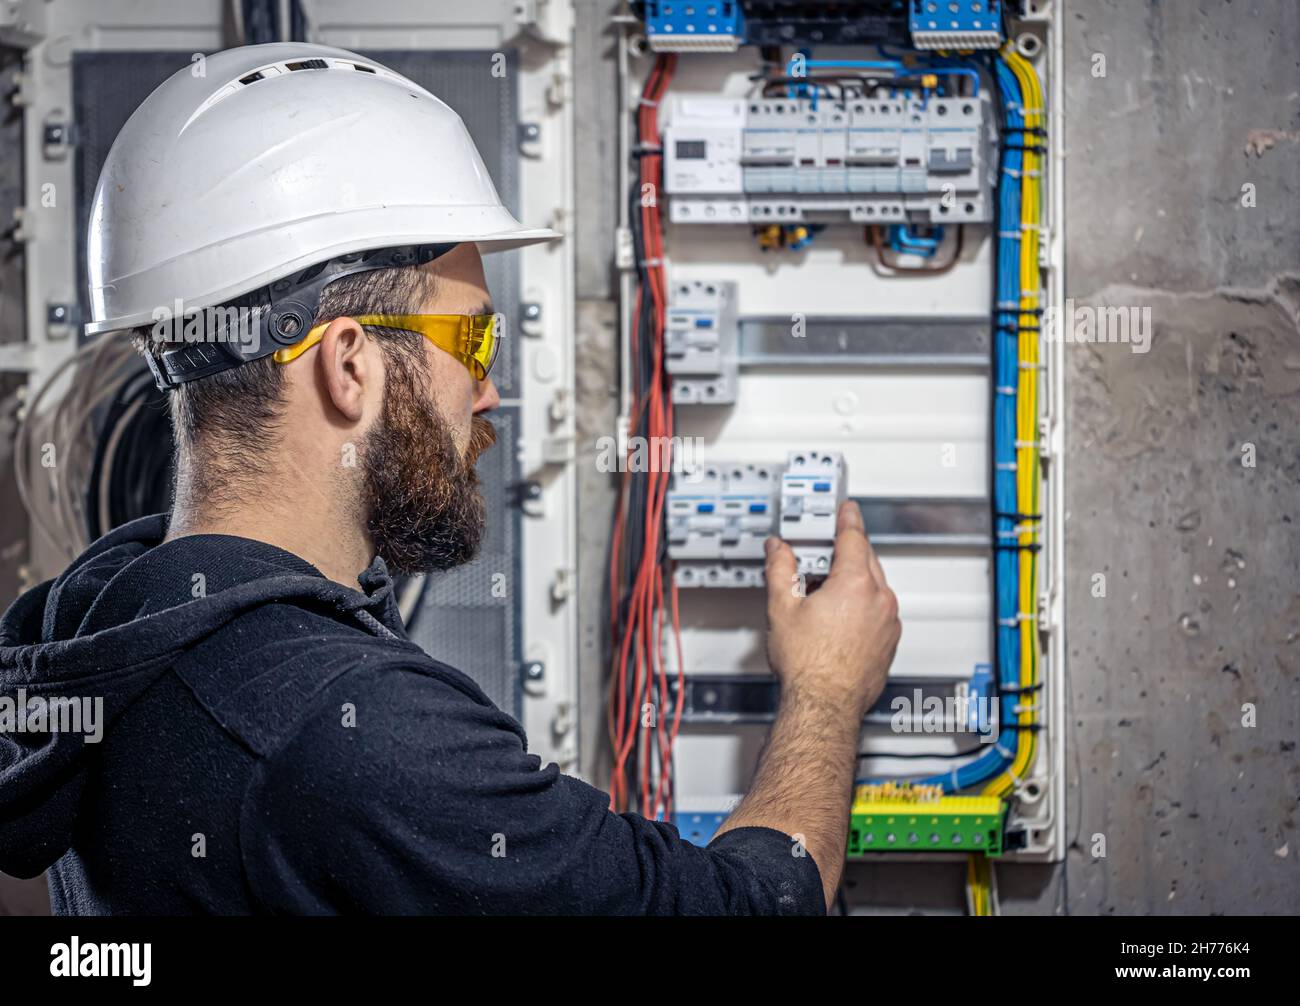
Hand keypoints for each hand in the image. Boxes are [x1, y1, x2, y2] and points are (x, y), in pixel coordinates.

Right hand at [763, 500, 900, 715]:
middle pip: (866, 559)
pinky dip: (863, 603)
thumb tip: (777, 550)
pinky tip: (838, 617)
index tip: (847, 508)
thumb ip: (780, 569)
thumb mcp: (782, 608)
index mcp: (855, 584)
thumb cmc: (807, 666)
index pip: (854, 537)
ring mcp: (888, 622)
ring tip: (823, 592)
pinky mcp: (889, 641)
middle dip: (846, 551)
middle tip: (823, 552)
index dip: (847, 518)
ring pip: (874, 585)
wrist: (824, 706)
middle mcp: (879, 600)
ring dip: (854, 579)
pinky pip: (878, 610)